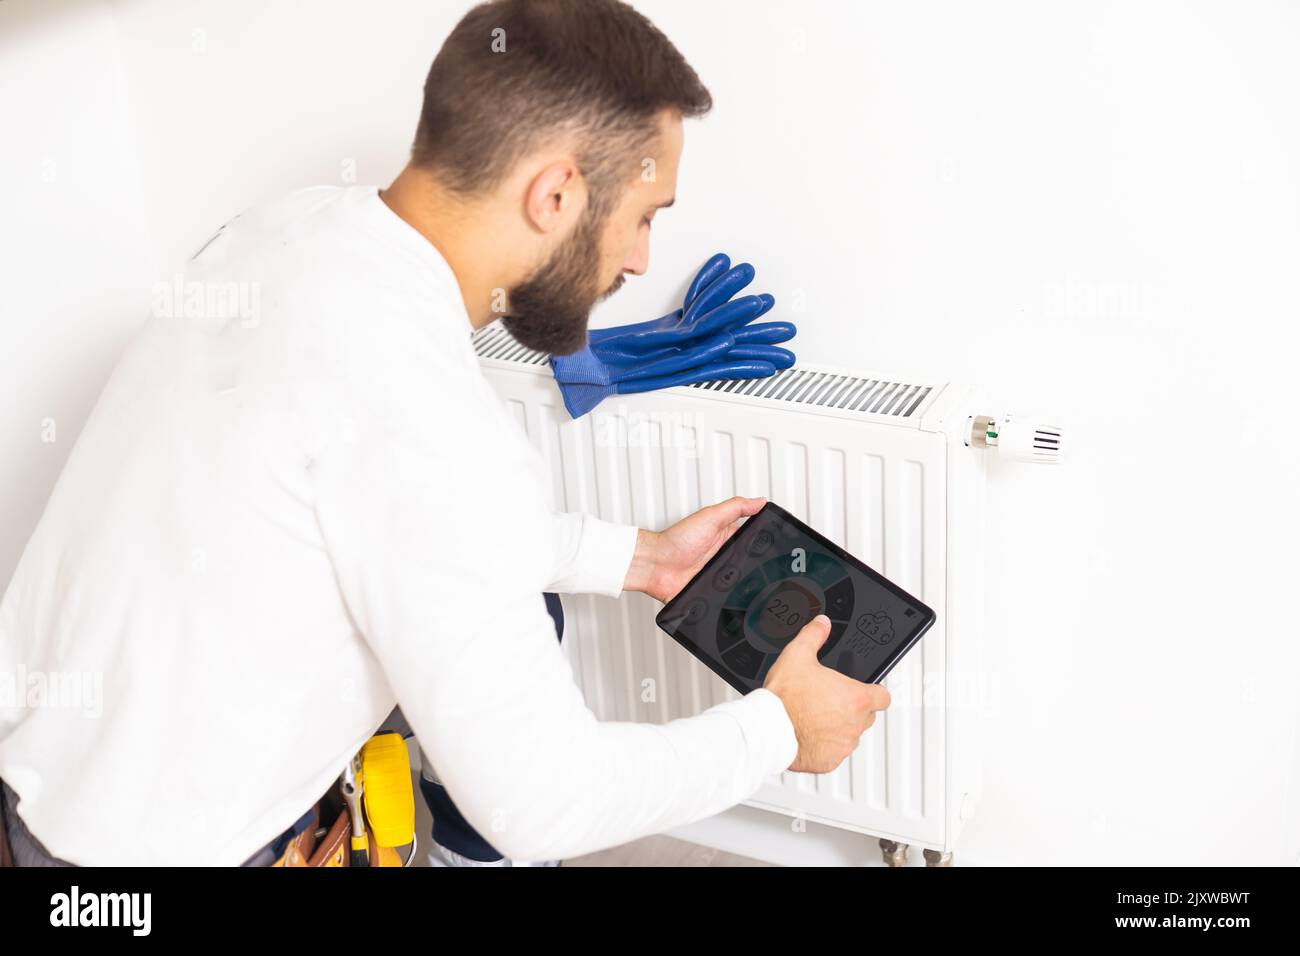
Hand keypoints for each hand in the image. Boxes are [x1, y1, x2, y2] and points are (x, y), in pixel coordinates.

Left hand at [623, 496, 767, 603]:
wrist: (655, 565)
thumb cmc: (676, 540)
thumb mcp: (710, 517)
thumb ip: (736, 507)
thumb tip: (760, 501)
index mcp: (726, 538)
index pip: (753, 540)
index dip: (765, 543)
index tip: (778, 545)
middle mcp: (723, 557)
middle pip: (749, 565)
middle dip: (757, 569)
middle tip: (763, 570)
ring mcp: (717, 576)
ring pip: (741, 584)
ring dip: (744, 586)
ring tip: (744, 584)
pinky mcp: (710, 593)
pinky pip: (725, 600)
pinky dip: (730, 601)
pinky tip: (731, 598)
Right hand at [762, 615, 891, 773]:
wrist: (767, 729)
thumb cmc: (784, 697)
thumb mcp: (798, 655)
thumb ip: (814, 636)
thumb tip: (822, 624)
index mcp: (856, 697)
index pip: (883, 696)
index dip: (874, 691)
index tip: (864, 690)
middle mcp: (855, 724)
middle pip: (866, 715)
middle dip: (852, 708)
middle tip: (830, 701)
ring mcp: (844, 745)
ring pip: (851, 734)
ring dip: (839, 727)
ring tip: (816, 717)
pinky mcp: (831, 761)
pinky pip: (835, 752)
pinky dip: (825, 745)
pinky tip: (809, 734)